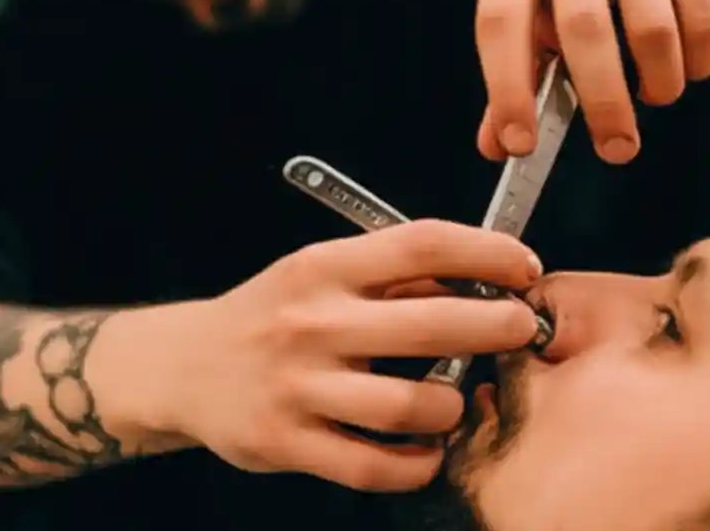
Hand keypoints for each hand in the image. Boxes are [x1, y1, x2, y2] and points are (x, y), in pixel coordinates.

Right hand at [133, 220, 542, 490]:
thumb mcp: (319, 274)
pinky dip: (416, 464)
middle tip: (521, 332)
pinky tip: (426, 451)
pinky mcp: (286, 442)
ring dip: (452, 408)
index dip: (487, 252)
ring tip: (455, 404)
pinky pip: (372, 465)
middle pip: (429, 324)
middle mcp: (311, 321)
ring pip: (408, 406)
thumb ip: (391, 278)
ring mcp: (297, 385)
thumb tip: (484, 279)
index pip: (421, 245)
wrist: (183, 366)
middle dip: (495, 327)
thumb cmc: (272, 316)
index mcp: (324, 267)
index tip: (525, 267)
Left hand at [474, 0, 709, 164]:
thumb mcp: (530, 3)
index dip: (507, 89)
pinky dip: (695, 61)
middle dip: (602, 102)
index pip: (499, 22)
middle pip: (583, 28)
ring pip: (651, 28)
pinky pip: (698, 16)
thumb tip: (498, 145)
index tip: (521, 145)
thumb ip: (517, 71)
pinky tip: (684, 70)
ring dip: (657, 83)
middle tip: (617, 149)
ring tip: (653, 96)